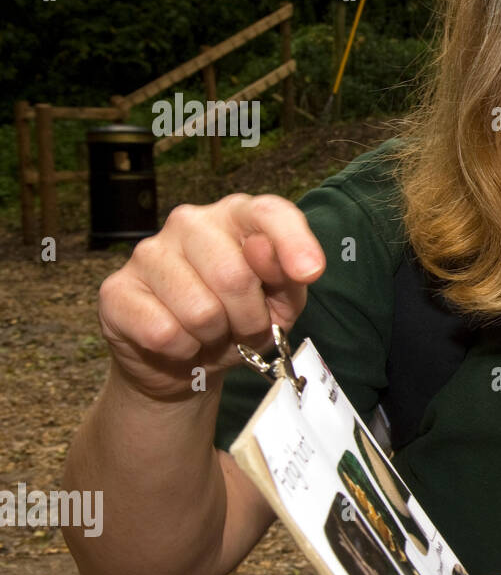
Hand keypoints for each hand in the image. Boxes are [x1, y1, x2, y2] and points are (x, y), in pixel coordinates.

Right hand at [97, 193, 325, 401]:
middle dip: (249, 318)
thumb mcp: (280, 304)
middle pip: (234, 275)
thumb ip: (287, 278)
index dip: (292, 242)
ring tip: (211, 333)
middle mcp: (190, 223)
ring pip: (200, 310)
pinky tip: (179, 341)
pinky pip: (164, 332)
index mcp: (236, 217)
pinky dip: (183, 350)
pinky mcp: (116, 289)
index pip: (268, 212)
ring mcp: (148, 252)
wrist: (183, 362)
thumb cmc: (237, 321)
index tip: (310, 272)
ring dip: (215, 337)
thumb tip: (265, 251)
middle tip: (244, 328)